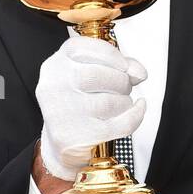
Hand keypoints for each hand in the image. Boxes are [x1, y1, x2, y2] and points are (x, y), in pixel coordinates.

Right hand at [37, 34, 146, 179]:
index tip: (124, 66)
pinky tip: (136, 110)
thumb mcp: (91, 77)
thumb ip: (118, 66)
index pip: (86, 48)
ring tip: (119, 104)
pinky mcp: (78, 135)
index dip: (113, 56)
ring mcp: (63, 112)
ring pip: (111, 101)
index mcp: (55, 65)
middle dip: (122, 81)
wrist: (64, 145)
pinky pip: (121, 123)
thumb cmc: (79, 105)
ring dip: (125, 102)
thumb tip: (138, 72)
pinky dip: (135, 116)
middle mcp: (54, 86)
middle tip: (123, 89)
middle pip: (100, 75)